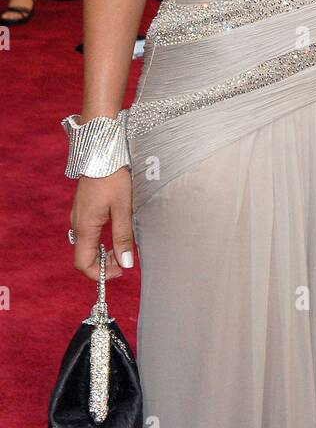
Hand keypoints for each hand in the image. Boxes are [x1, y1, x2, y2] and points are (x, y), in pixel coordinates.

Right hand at [70, 166, 133, 280]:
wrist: (101, 153)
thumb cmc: (113, 178)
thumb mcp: (123, 208)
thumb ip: (123, 237)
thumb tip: (126, 263)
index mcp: (85, 227)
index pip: (83, 264)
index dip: (100, 274)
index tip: (120, 271)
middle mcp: (77, 224)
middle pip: (84, 256)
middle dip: (103, 264)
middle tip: (124, 260)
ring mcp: (78, 216)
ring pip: (86, 244)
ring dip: (102, 252)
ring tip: (121, 247)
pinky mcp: (82, 208)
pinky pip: (87, 232)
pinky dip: (99, 240)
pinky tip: (114, 231)